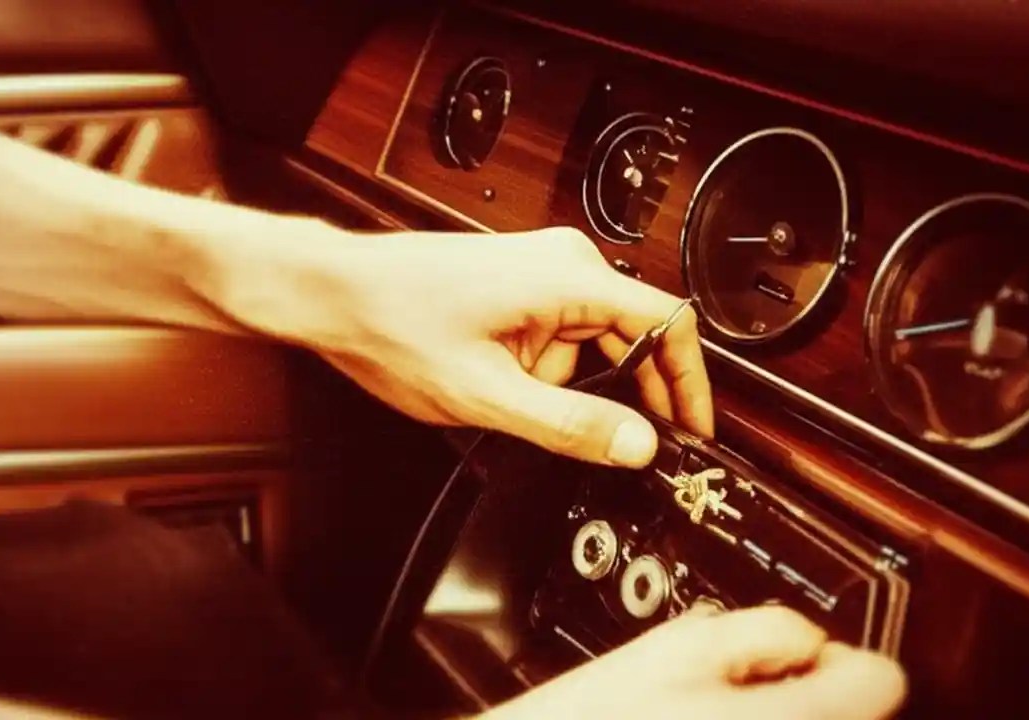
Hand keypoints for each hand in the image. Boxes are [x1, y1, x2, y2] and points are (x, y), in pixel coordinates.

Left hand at [200, 223, 712, 466]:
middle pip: (634, 335)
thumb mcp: (487, 396)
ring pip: (592, 342)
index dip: (690, 383)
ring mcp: (542, 271)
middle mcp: (565, 263)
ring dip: (569, 385)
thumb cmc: (394, 325)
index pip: (668, 325)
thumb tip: (634, 445)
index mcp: (570, 277)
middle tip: (618, 445)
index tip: (693, 428)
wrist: (335, 294)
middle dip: (623, 394)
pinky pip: (560, 334)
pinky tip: (501, 385)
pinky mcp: (521, 284)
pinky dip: (544, 371)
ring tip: (510, 401)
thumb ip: (569, 423)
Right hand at [482, 605, 906, 719]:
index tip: (811, 658)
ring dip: (785, 713)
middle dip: (811, 692)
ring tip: (718, 715)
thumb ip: (768, 630)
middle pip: (853, 716)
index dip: (849, 657)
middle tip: (745, 685)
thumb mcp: (680, 646)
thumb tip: (815, 639)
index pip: (884, 683)